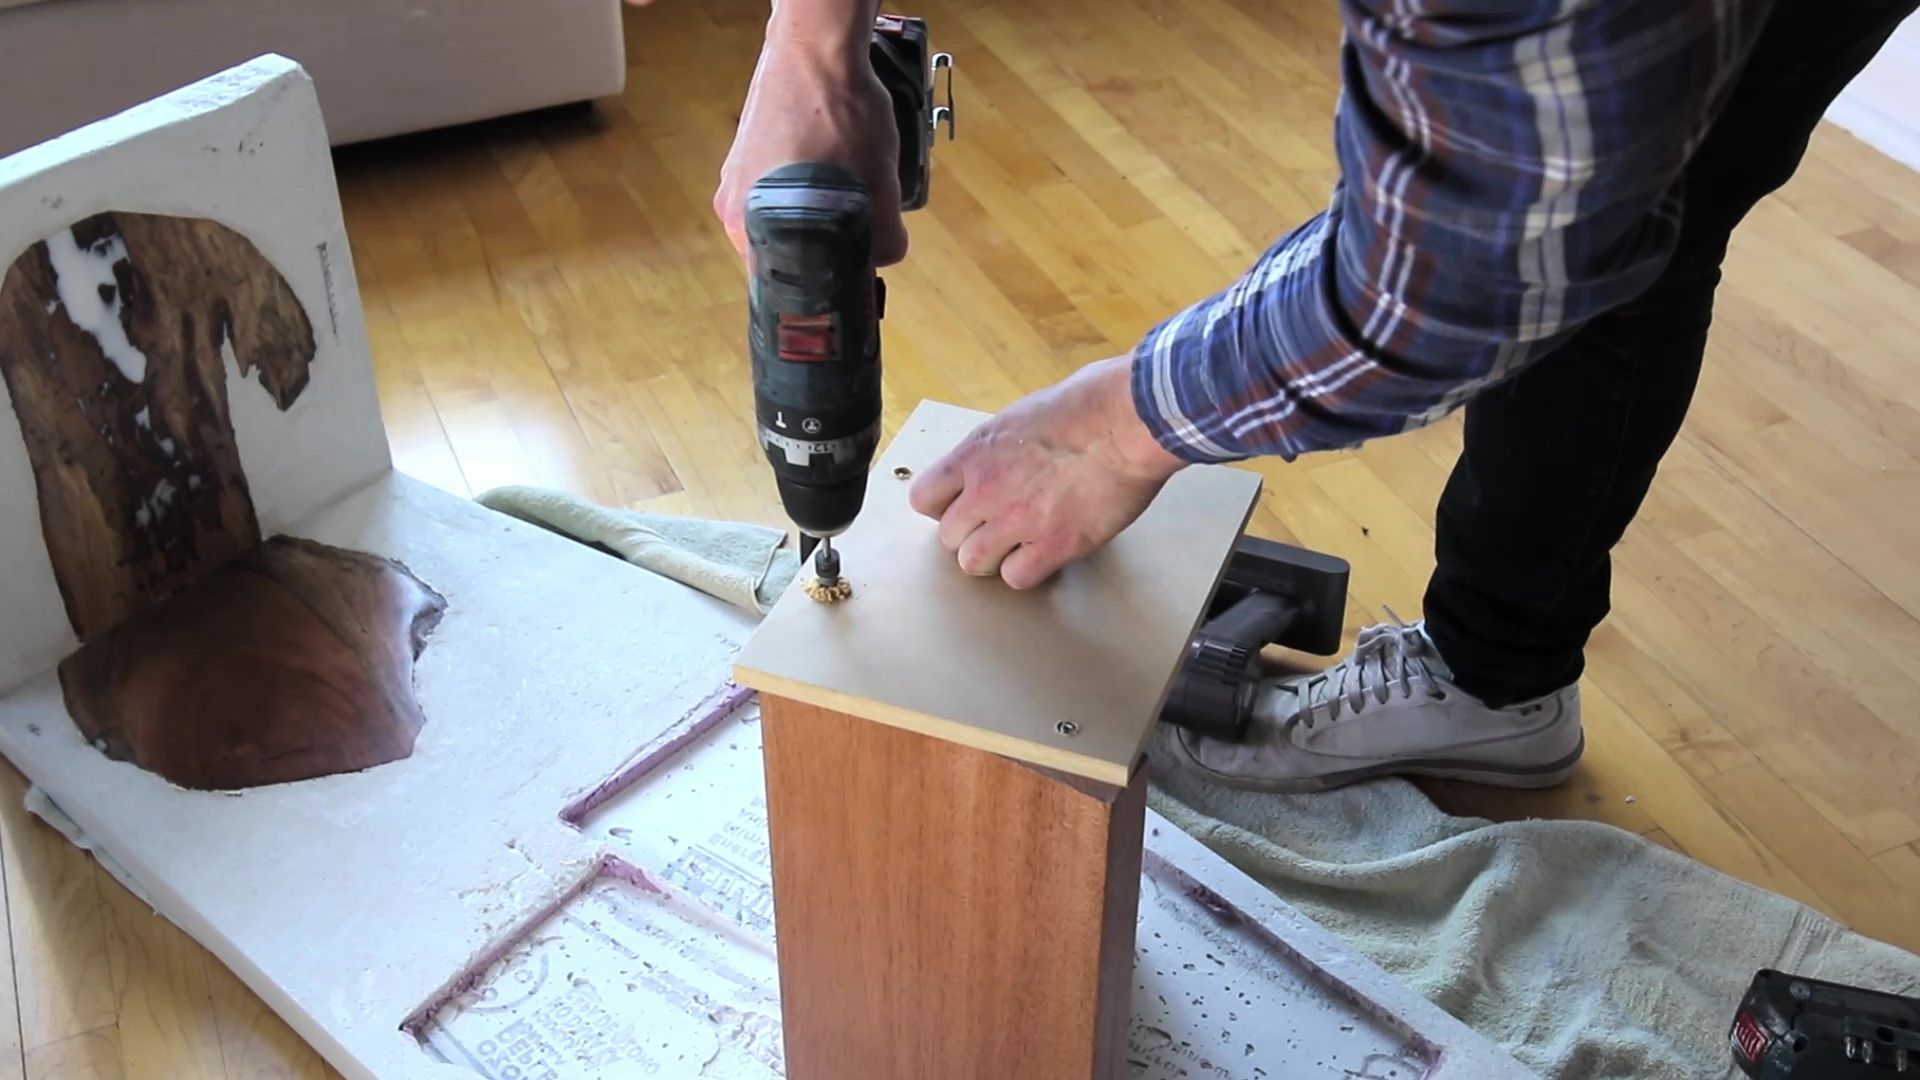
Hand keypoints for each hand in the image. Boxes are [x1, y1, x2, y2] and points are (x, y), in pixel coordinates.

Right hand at [715, 25, 907, 265]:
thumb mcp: (879, 186)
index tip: (852, 268)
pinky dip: (804, 185)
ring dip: (815, 212)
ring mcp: (734, 177)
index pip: (788, 284)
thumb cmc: (843, 115)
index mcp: (748, 229)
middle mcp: (731, 208)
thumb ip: (883, 237)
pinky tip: (828, 162)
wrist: (817, 48)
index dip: (824, 281)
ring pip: (783, 218)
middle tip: (856, 219)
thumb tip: (883, 259)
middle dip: (823, 244)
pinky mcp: (744, 152)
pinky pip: (777, 187)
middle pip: (786, 251)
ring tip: (845, 182)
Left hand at [908, 357, 1185, 589]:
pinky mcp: (1053, 545)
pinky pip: (1017, 578)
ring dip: (994, 559)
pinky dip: (1028, 571)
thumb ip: (1003, 446)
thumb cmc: (1090, 402)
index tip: (961, 508)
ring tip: (1018, 547)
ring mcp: (1017, 521)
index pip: (924, 497)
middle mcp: (986, 490)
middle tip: (997, 529)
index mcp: (976, 452)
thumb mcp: (1025, 413)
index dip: (942, 507)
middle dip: (971, 536)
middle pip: (949, 537)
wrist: (1129, 421)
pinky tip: (1045, 554)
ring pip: (975, 564)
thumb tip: (1008, 455)